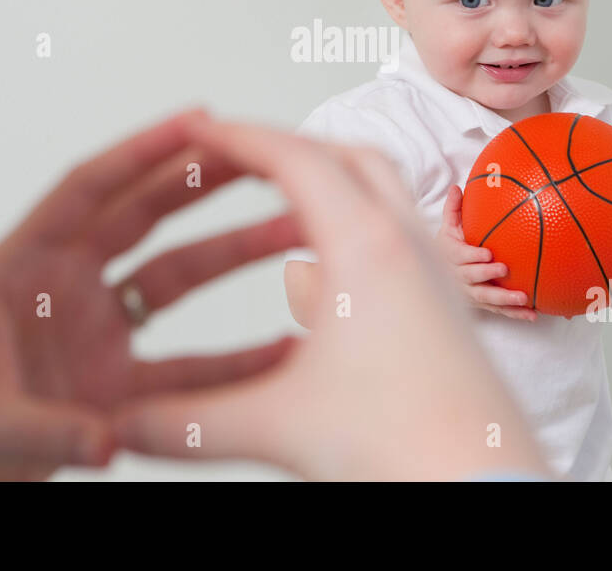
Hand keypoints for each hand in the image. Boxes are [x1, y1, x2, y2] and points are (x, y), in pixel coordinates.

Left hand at [0, 108, 297, 480]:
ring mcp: (95, 331)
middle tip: (260, 152)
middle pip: (143, 217)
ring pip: (176, 277)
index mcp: (19, 269)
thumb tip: (108, 441)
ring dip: (232, 254)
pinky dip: (233, 357)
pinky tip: (279, 345)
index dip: (141, 151)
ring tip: (291, 230)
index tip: (196, 122)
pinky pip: (186, 363)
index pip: (85, 191)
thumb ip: (45, 431)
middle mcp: (65, 288)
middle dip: (200, 181)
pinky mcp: (115, 381)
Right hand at [112, 115, 552, 480]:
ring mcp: (434, 271)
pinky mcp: (445, 304)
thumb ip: (188, 422)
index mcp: (365, 247)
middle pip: (345, 156)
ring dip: (328, 182)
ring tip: (278, 201)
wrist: (489, 484)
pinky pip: (397, 232)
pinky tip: (327, 270)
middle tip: (237, 156)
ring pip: (381, 192)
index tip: (200, 129)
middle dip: (285, 148)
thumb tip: (122, 424)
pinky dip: (356, 224)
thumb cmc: (410, 447)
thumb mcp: (277, 426)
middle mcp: (407, 244)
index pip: (294, 158)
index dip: (238, 138)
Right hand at [438, 185, 537, 321]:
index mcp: (450, 256)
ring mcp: (470, 293)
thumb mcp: (448, 227)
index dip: (473, 256)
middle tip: (505, 269)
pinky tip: (533, 315)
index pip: (460, 257)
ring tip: (523, 297)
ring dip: (504, 299)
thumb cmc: (449, 247)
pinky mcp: (481, 304)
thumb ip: (453, 209)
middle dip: (487, 275)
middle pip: (472, 278)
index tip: (488, 253)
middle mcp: (458, 277)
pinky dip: (515, 314)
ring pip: (486, 298)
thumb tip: (456, 187)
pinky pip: (499, 310)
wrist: (437, 276)